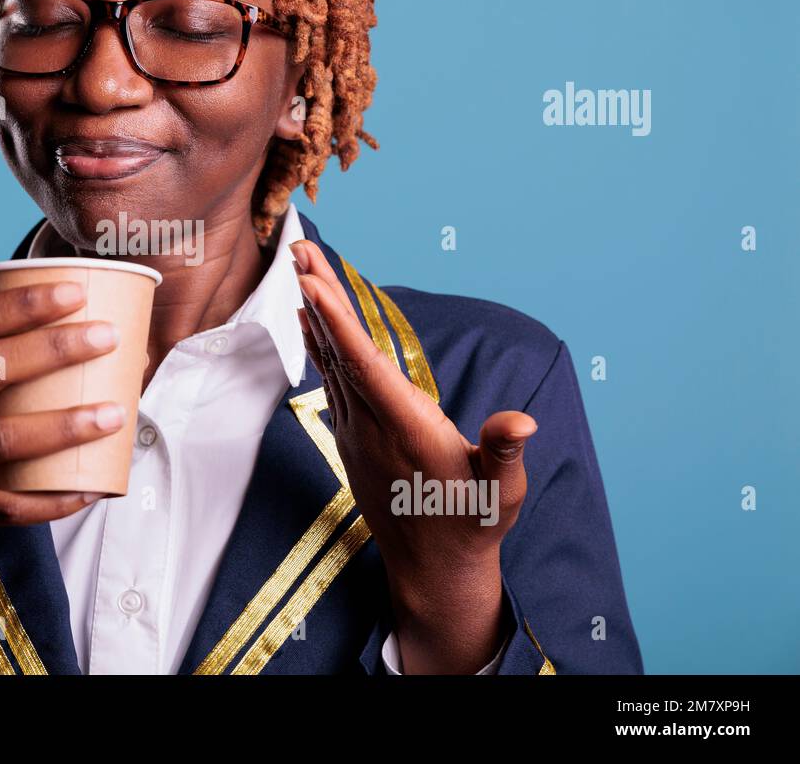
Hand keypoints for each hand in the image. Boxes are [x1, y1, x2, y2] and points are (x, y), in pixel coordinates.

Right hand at [0, 280, 126, 554]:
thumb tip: (93, 327)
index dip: (25, 305)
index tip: (77, 292)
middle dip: (56, 348)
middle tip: (108, 336)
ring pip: (5, 437)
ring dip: (65, 425)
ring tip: (116, 413)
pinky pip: (12, 502)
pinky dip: (56, 497)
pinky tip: (95, 485)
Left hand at [290, 239, 536, 673]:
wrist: (433, 569)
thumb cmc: (471, 524)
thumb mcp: (499, 491)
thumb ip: (504, 452)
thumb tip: (520, 422)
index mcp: (404, 426)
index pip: (362, 362)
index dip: (336, 319)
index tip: (312, 280)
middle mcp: (371, 424)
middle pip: (337, 349)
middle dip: (318, 296)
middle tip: (299, 249)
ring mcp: (357, 431)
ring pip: (329, 361)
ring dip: (316, 313)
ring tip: (302, 270)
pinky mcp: (355, 438)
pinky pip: (331, 381)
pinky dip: (320, 346)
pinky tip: (311, 323)